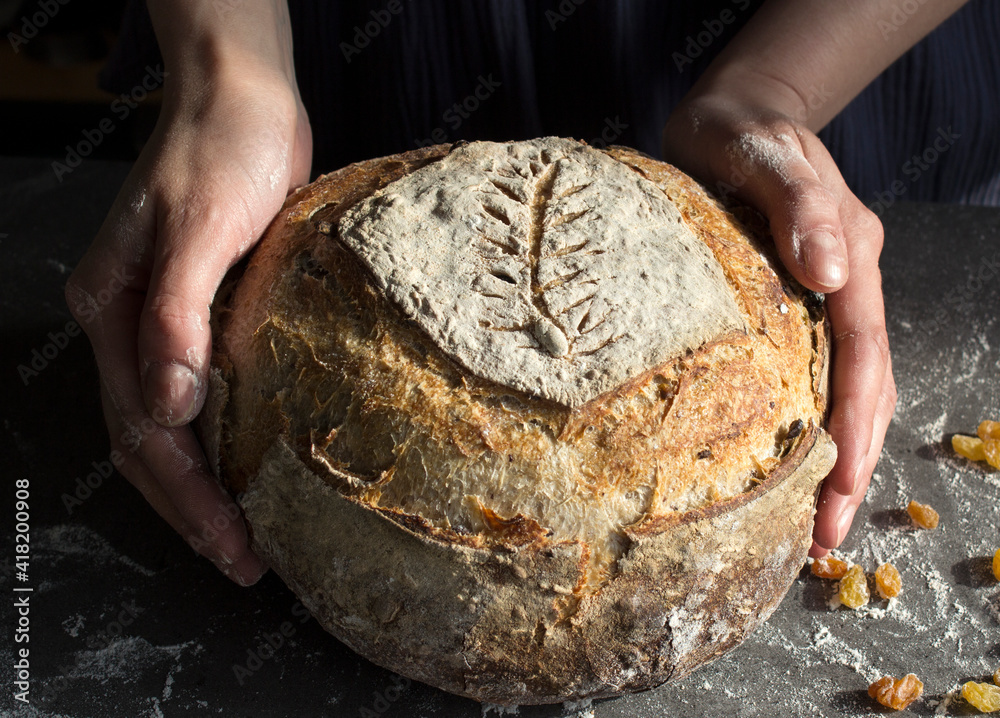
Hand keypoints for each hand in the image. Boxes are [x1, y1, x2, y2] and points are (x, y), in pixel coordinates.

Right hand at [66, 45, 311, 583]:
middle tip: (246, 560)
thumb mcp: (200, 228)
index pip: (143, 431)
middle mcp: (132, 326)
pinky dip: (231, 435)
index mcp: (113, 313)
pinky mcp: (210, 310)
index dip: (186, 498)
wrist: (245, 98)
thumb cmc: (222, 150)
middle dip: (195, 508)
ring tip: (252, 532)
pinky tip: (263, 461)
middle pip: (154, 441)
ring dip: (211, 482)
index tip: (232, 545)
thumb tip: (169, 408)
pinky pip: (214, 389)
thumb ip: (175, 315)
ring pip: (180, 423)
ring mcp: (169, 321)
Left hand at [663, 79, 895, 556]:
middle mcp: (845, 283)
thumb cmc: (740, 131)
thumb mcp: (764, 153)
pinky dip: (805, 425)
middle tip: (825, 538)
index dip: (857, 425)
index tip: (842, 487)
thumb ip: (800, 206)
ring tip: (813, 524)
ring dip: (836, 457)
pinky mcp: (791, 303)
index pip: (863, 353)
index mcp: (848, 254)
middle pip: (865, 386)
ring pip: (844, 389)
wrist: (730, 117)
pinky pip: (810, 373)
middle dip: (852, 465)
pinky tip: (783, 465)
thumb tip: (830, 271)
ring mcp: (823, 295)